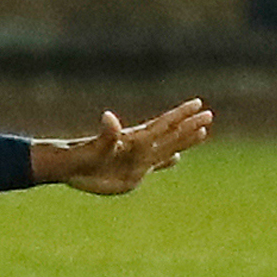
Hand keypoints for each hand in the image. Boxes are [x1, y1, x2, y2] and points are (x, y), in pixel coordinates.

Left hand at [30, 98, 213, 195]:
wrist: (68, 168)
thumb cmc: (79, 158)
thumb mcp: (94, 147)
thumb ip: (107, 135)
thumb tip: (109, 117)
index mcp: (134, 141)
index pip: (162, 126)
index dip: (180, 116)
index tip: (197, 104)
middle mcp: (138, 147)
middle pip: (169, 134)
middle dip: (188, 125)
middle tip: (208, 114)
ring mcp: (136, 158)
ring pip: (166, 147)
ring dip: (183, 140)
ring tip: (201, 131)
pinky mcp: (132, 171)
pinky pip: (155, 163)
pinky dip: (167, 160)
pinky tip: (176, 158)